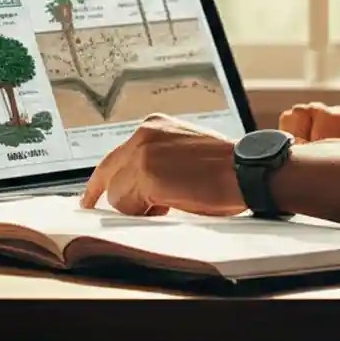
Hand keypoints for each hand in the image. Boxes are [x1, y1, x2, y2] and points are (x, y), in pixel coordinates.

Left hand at [80, 113, 243, 216]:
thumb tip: (137, 187)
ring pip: (118, 195)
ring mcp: (142, 154)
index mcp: (154, 126)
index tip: (93, 192)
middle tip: (92, 208)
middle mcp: (143, 134)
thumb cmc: (227, 168)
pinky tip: (170, 207)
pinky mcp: (146, 176)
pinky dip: (144, 214)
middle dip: (106, 194)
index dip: (103, 178)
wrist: (248, 170)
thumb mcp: (185, 153)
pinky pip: (128, 207)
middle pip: (109, 172)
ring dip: (139, 208)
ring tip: (169, 205)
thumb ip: (158, 161)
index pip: (117, 154)